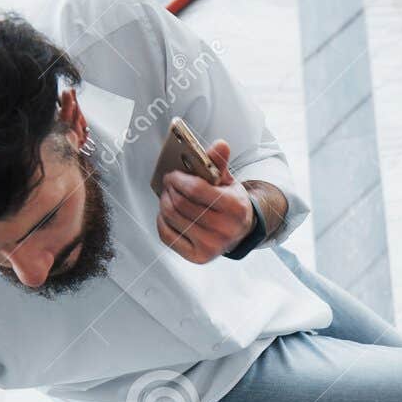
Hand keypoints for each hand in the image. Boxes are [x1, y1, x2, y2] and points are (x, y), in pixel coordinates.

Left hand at [156, 139, 256, 263]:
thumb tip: (220, 144)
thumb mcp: (228, 181)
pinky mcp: (198, 257)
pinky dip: (162, 221)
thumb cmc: (230, 202)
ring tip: (168, 196)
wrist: (239, 231)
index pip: (195, 189)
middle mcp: (225, 231)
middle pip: (180, 204)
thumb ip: (219, 163)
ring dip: (164, 203)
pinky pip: (167, 235)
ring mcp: (211, 246)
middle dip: (169, 190)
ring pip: (171, 217)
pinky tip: (168, 214)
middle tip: (168, 184)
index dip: (178, 179)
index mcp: (235, 209)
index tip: (172, 175)